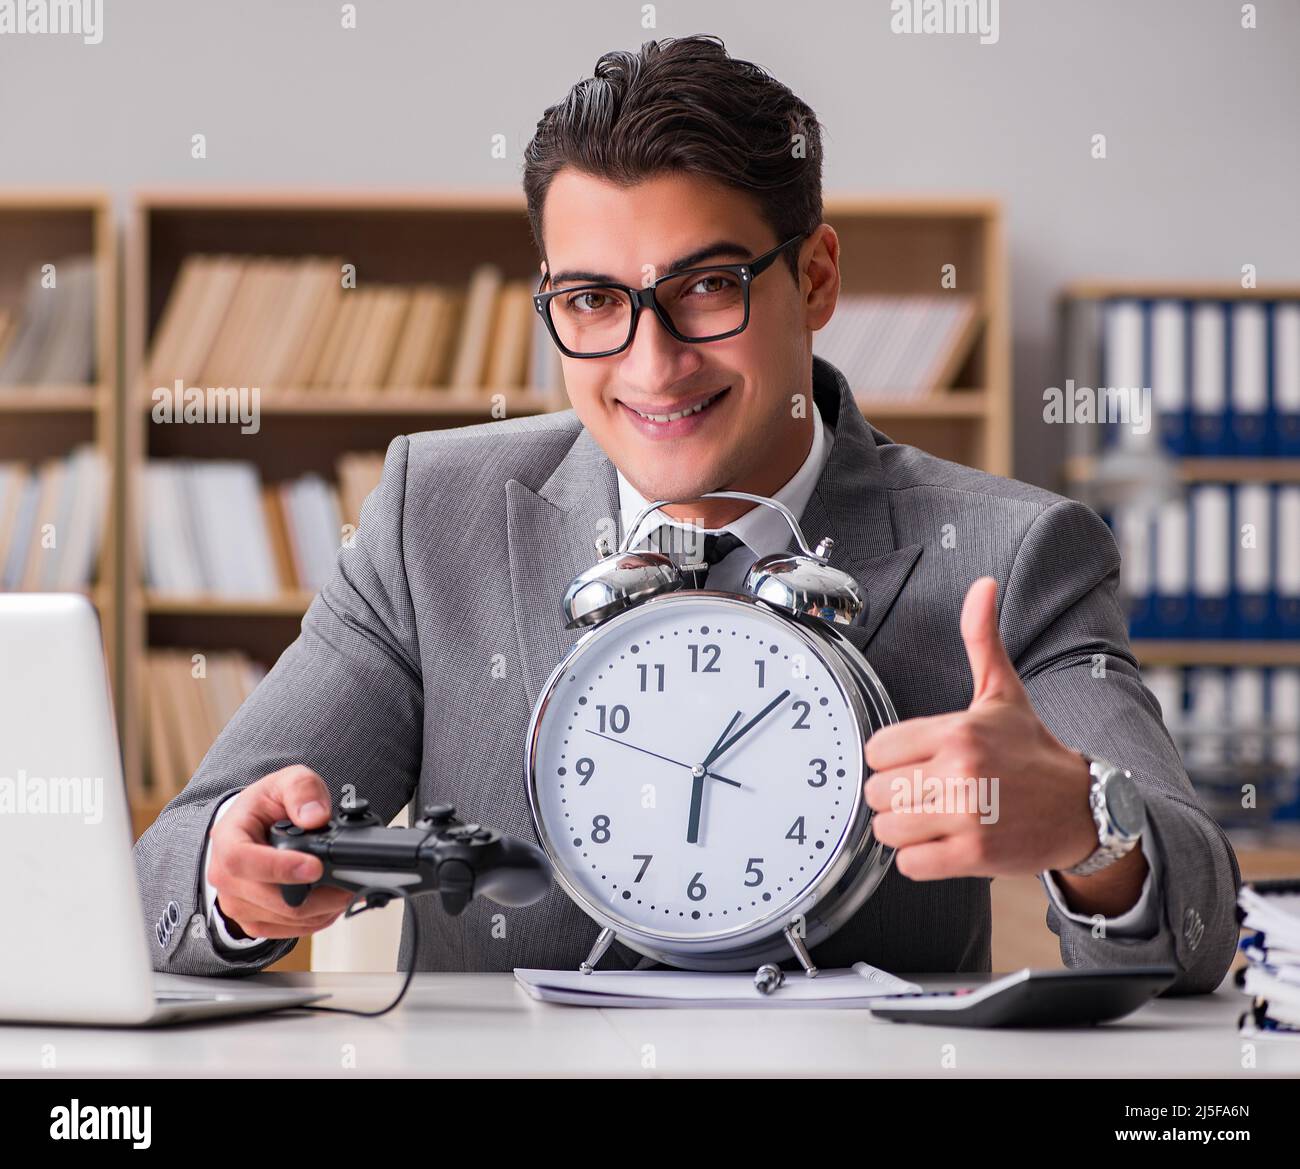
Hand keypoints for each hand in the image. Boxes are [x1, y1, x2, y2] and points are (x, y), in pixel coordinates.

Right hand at [206, 765, 353, 938]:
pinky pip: (286, 931)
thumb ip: (302, 790)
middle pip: (269, 898)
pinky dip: (315, 920)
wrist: (257, 826)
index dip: (278, 867)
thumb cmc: (268, 806)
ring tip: (344, 890)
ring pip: (283, 919)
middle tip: (348, 884)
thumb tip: (315, 817)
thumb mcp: (286, 781)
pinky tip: (329, 903)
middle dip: (315, 895)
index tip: (314, 867)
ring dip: (320, 909)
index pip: (242, 860)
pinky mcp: (252, 920)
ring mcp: (236, 902)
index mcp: (227, 838)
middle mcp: (224, 876)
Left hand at [863, 577, 1101, 880]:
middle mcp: (961, 772)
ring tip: (930, 818)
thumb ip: (981, 639)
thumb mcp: (1003, 693)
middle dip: (893, 795)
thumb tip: (982, 585)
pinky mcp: (975, 855)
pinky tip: (941, 843)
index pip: (877, 749)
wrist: (1085, 808)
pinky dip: (919, 859)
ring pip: (887, 830)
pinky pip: (910, 865)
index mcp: (958, 730)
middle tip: (922, 793)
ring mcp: (968, 816)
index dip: (890, 758)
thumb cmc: (1033, 750)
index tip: (912, 761)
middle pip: (876, 791)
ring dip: (902, 830)